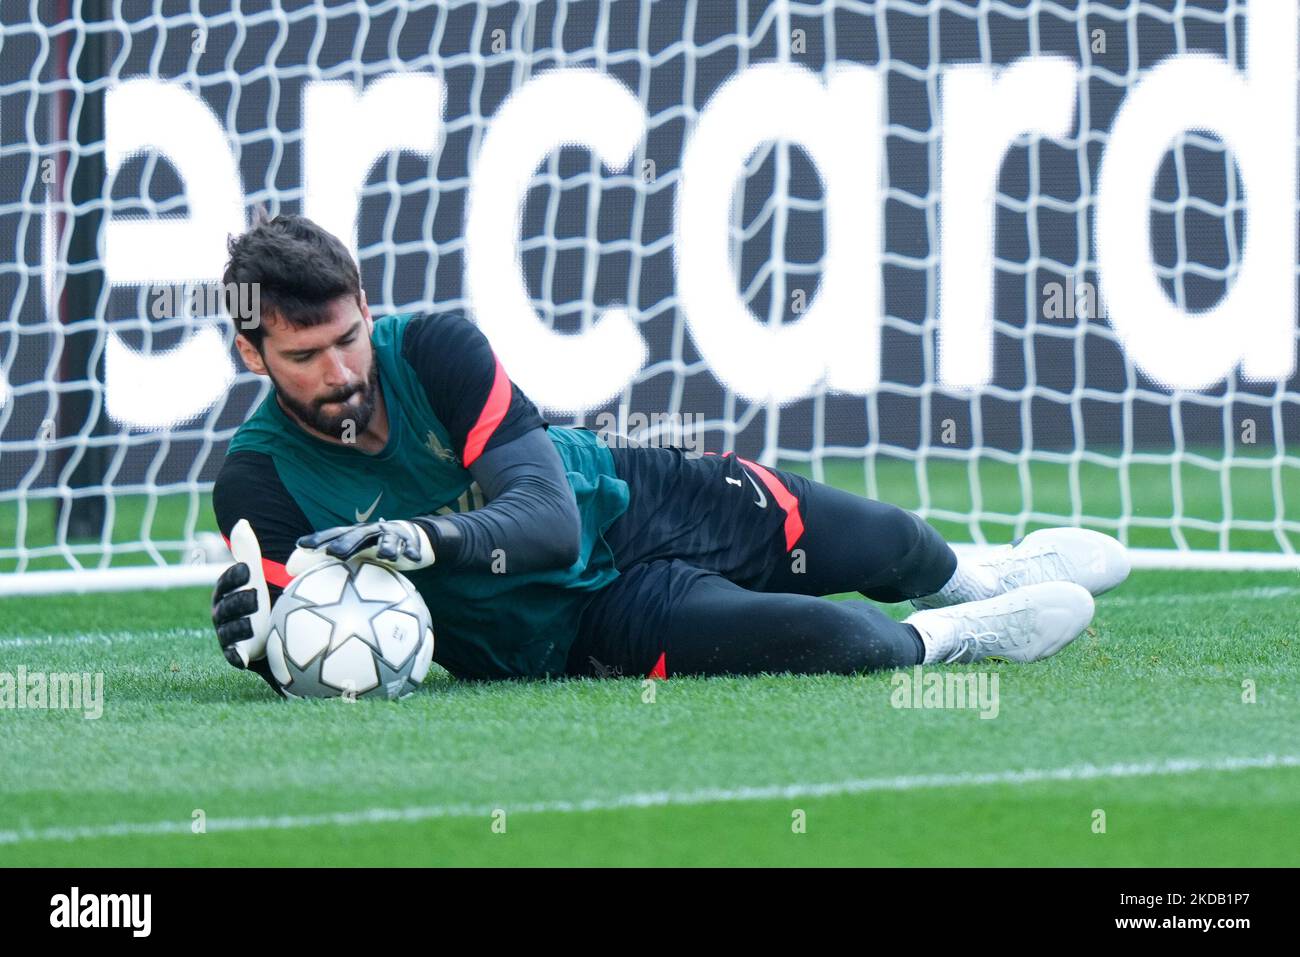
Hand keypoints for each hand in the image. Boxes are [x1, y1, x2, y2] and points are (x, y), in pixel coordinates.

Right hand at [211, 518, 272, 667]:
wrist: (270, 633)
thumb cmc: (260, 600)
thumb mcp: (255, 576)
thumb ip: (248, 552)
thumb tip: (242, 522)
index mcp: (225, 593)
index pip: (226, 583)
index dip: (235, 577)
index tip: (249, 570)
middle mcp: (222, 614)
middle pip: (226, 608)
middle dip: (239, 602)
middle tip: (256, 596)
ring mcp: (228, 636)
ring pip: (229, 632)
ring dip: (239, 627)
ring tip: (256, 623)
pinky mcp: (237, 655)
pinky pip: (233, 657)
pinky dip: (236, 657)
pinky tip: (242, 657)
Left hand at [287, 519, 434, 575]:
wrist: (411, 536)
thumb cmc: (374, 548)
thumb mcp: (352, 552)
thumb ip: (323, 560)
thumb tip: (287, 572)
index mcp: (354, 534)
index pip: (333, 534)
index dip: (319, 539)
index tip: (301, 546)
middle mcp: (370, 532)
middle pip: (357, 535)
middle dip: (346, 543)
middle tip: (334, 553)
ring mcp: (391, 536)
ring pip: (387, 540)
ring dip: (386, 547)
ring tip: (385, 556)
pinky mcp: (410, 543)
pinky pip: (411, 548)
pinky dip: (412, 552)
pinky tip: (413, 559)